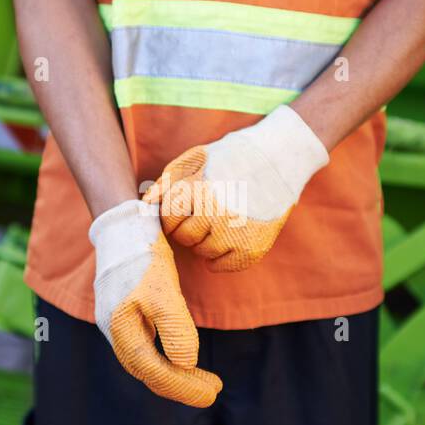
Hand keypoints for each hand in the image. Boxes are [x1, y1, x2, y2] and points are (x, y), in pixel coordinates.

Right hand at [91, 200, 221, 406]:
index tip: (213, 392)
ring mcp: (119, 322)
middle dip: (182, 385)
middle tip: (214, 391)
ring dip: (176, 373)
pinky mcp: (127, 312)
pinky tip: (183, 358)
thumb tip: (186, 363)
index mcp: (120, 329)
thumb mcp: (162, 288)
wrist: (123, 224)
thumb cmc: (141, 255)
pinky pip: (147, 347)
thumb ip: (174, 326)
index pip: (153, 370)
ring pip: (147, 361)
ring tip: (204, 381)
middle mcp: (115, 331)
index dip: (183, 386)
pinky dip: (167, 358)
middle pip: (149, 371)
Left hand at [141, 105, 328, 271]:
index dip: (172, 217)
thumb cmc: (230, 159)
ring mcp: (234, 233)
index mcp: (197, 190)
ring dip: (204, 242)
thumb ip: (166, 182)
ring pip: (202, 252)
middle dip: (188, 229)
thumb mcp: (194, 159)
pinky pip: (220, 266)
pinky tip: (229, 238)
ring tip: (219, 223)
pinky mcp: (251, 248)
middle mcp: (214, 214)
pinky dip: (220, 258)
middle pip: (184, 238)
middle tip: (204, 216)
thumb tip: (145, 206)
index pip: (168, 220)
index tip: (183, 211)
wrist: (279, 160)